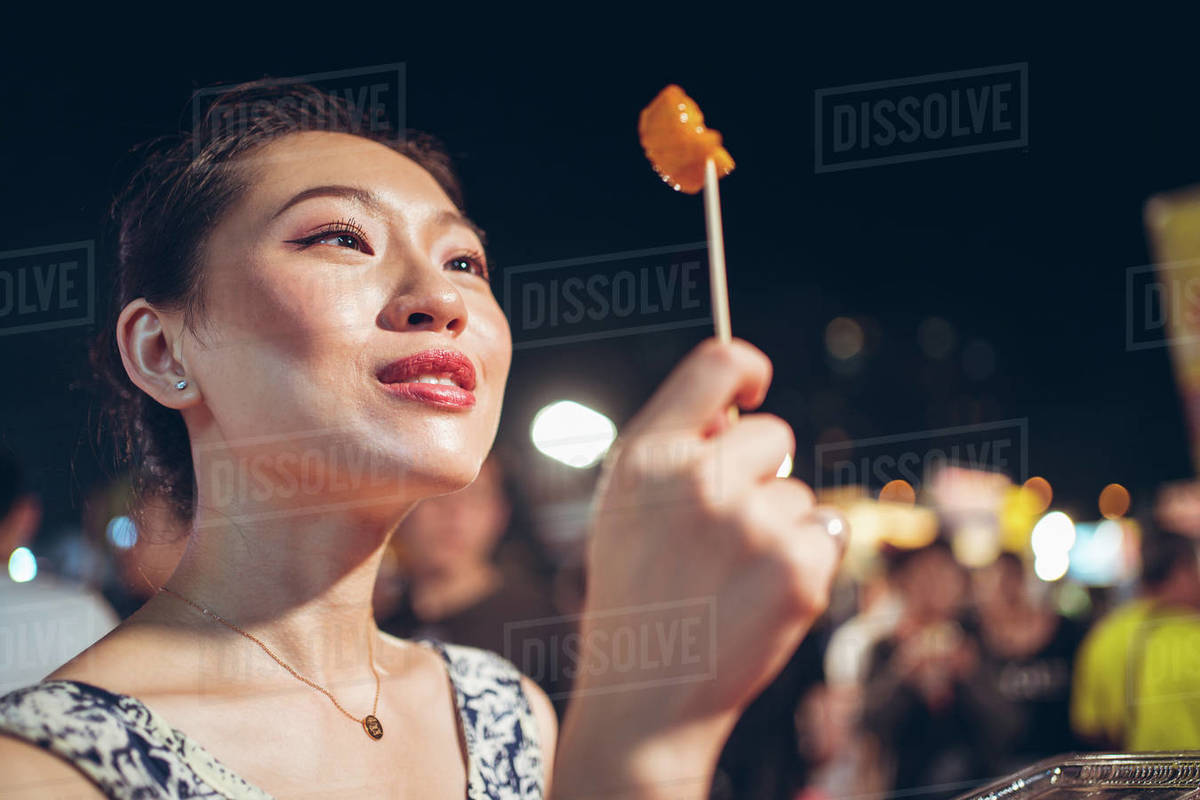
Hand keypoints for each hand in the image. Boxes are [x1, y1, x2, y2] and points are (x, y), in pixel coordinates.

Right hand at [554, 338, 843, 798]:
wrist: (647, 696)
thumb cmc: (637, 594)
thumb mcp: (622, 508)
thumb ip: (672, 449)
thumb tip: (736, 413)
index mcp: (648, 457)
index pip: (715, 364)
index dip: (746, 368)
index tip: (756, 389)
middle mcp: (699, 481)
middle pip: (774, 435)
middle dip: (763, 473)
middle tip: (725, 532)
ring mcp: (752, 525)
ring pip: (800, 495)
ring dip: (781, 528)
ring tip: (731, 580)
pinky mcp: (798, 569)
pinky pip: (827, 532)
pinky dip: (807, 563)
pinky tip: (762, 598)